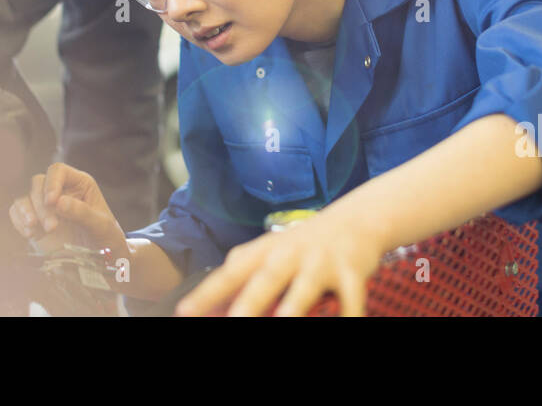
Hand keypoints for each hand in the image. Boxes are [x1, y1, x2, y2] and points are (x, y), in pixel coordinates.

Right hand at [8, 162, 129, 259]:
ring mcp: (45, 206)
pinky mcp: (35, 222)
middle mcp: (60, 190)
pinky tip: (29, 234)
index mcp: (79, 183)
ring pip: (24, 197)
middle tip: (52, 227)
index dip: (52, 183)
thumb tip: (60, 202)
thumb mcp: (101, 225)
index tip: (51, 201)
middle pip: (38, 184)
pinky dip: (18, 221)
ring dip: (26, 212)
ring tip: (34, 229)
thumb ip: (82, 212)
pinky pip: (17, 213)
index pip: (58, 171)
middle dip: (41, 205)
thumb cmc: (105, 237)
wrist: (100, 261)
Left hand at [175, 213, 385, 316]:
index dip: (206, 293)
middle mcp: (290, 254)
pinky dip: (349, 314)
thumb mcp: (273, 254)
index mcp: (266, 252)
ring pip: (304, 289)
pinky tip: (348, 323)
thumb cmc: (304, 245)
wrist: (358, 217)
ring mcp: (321, 262)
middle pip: (265, 281)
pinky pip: (350, 299)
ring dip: (292, 309)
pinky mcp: (351, 270)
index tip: (183, 313)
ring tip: (282, 323)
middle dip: (247, 306)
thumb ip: (244, 279)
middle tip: (233, 323)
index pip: (230, 273)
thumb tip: (208, 310)